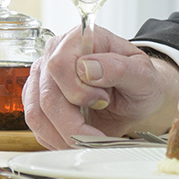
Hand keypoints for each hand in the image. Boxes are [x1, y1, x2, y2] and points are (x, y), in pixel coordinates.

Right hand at [23, 26, 178, 149]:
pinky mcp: (37, 99)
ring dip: (63, 135)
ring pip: (37, 114)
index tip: (102, 101)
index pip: (59, 65)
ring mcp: (42, 78)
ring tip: (87, 139)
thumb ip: (119, 68)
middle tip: (97, 132)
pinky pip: (36, 125)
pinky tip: (76, 139)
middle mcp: (54, 54)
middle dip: (73, 123)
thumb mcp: (142, 74)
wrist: (133, 97)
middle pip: (47, 96)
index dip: (79, 92)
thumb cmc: (138, 81)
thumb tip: (86, 68)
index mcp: (79, 39)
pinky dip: (56, 139)